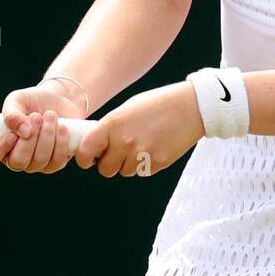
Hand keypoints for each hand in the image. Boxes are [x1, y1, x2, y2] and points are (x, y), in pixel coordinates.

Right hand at [0, 78, 86, 173]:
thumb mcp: (18, 100)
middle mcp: (16, 157)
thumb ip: (12, 113)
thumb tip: (23, 132)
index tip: (11, 134)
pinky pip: (57, 161)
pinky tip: (62, 127)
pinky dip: (61, 142)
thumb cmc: (33, 100)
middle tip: (37, 116)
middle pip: (18, 162)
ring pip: (39, 161)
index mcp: (0, 143)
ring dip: (47, 136)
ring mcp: (36, 163)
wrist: (59, 99)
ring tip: (50, 115)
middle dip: (29, 139)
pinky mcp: (55, 162)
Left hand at [75, 82, 203, 177]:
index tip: (88, 159)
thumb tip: (97, 145)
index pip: (86, 151)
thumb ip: (110, 128)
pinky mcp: (156, 164)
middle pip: (105, 169)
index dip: (84, 158)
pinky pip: (142, 171)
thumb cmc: (158, 104)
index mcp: (112, 124)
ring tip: (142, 144)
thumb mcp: (126, 110)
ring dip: (128, 163)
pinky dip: (145, 163)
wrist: (190, 107)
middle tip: (118, 151)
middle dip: (109, 163)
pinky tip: (154, 146)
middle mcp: (124, 141)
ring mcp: (141, 155)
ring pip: (124, 171)